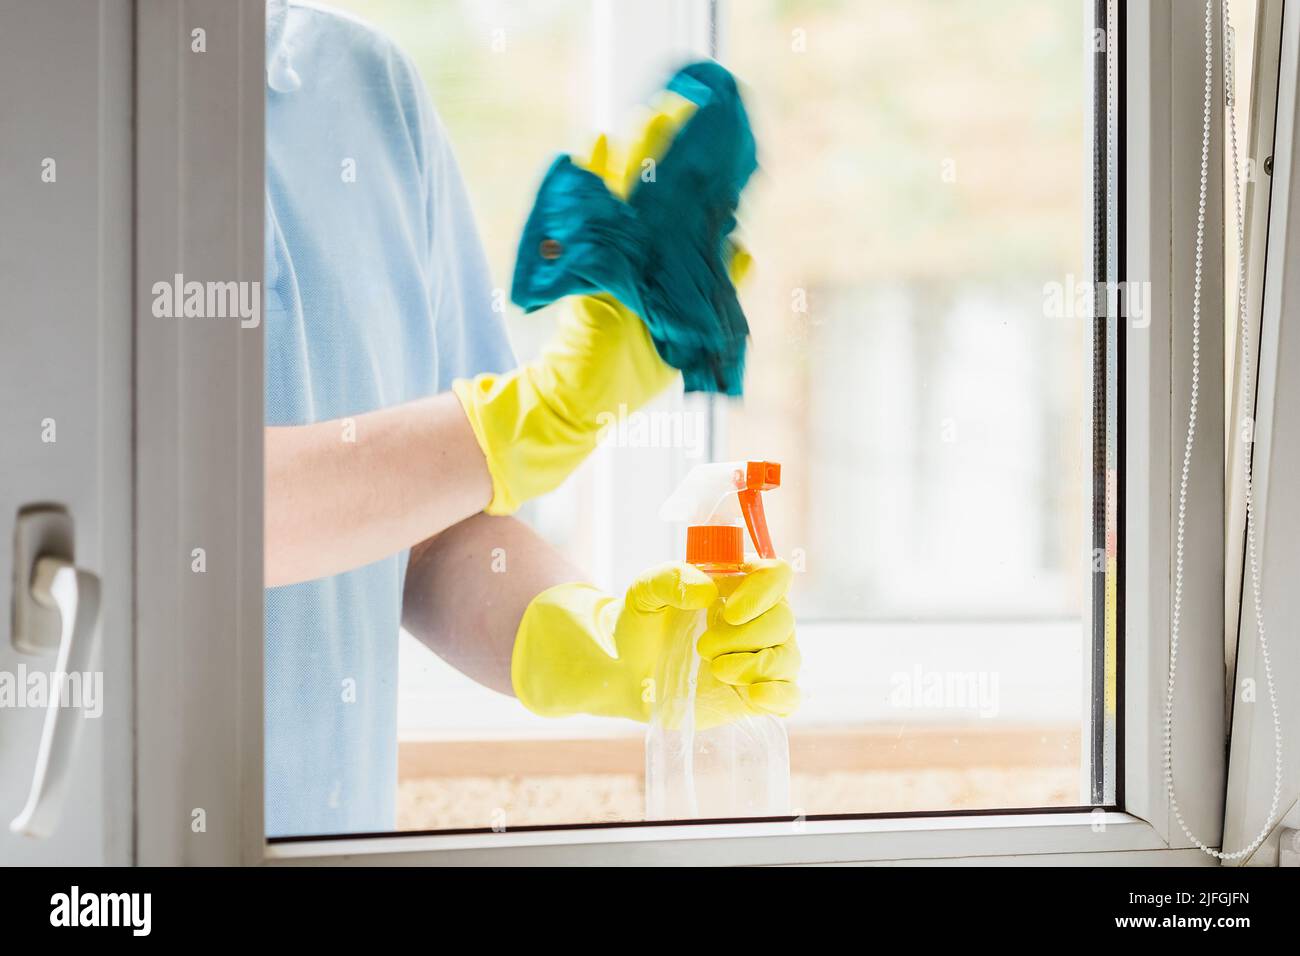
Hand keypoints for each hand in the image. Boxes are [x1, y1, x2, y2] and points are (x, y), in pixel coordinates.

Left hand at [511, 560, 799, 724]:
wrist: (629, 669)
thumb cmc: (643, 622)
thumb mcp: (644, 591)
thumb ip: (670, 579)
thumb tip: (706, 592)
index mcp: (742, 584)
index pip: (778, 575)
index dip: (763, 592)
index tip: (729, 612)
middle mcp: (761, 618)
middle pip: (782, 620)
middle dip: (744, 636)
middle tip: (702, 647)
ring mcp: (764, 657)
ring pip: (788, 658)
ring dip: (755, 665)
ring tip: (716, 669)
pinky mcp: (759, 693)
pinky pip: (789, 696)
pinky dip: (778, 696)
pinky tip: (754, 696)